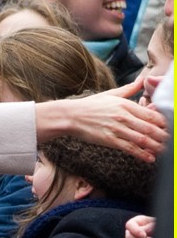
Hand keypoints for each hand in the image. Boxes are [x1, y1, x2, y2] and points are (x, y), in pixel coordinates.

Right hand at [38, 77, 167, 161]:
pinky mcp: (109, 140)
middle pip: (149, 127)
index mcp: (126, 104)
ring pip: (142, 139)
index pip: (151, 113)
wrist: (71, 116)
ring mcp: (116, 128)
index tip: (171, 127)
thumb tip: (143, 80)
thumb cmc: (91, 106)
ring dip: (155, 146)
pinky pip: (129, 148)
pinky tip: (149, 158)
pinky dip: (141, 154)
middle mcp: (123, 116)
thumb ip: (129, 89)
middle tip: (172, 141)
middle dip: (163, 136)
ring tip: (165, 152)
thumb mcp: (111, 94)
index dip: (164, 122)